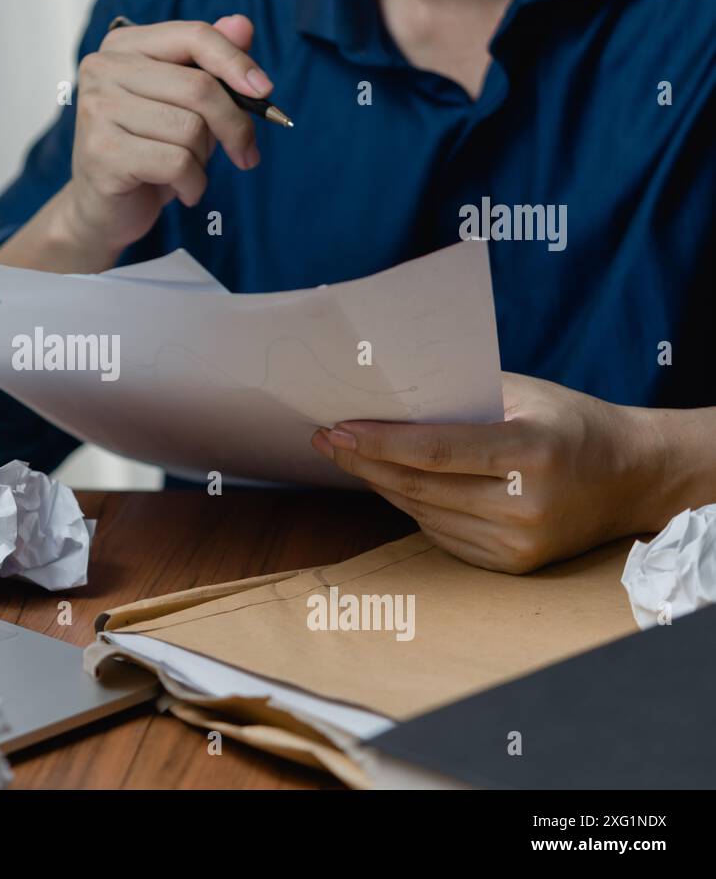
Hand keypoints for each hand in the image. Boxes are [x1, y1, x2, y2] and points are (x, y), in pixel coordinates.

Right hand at [62, 15, 270, 256]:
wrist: (103, 211)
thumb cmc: (148, 152)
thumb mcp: (185, 106)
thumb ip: (211, 65)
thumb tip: (242, 25)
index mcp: (124, 46)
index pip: (194, 36)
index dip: (236, 62)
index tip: (265, 91)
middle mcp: (104, 68)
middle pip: (199, 86)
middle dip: (235, 125)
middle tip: (247, 154)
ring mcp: (98, 108)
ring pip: (190, 128)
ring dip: (205, 160)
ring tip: (191, 172)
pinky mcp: (102, 150)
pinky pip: (176, 163)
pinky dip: (194, 184)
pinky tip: (184, 191)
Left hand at [310, 373, 659, 572]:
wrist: (631, 477)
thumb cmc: (569, 422)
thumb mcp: (524, 394)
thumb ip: (460, 396)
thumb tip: (386, 396)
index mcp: (532, 452)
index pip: (436, 451)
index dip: (380, 442)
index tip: (337, 428)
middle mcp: (525, 505)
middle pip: (419, 486)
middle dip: (364, 462)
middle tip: (327, 439)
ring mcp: (518, 542)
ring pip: (422, 512)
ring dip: (380, 484)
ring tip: (351, 456)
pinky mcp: (510, 564)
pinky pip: (440, 533)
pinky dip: (412, 507)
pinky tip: (393, 483)